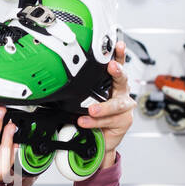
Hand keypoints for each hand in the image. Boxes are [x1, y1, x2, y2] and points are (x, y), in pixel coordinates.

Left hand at [78, 40, 133, 168]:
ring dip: (102, 107)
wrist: (100, 140)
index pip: (117, 65)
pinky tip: (86, 121)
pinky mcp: (124, 121)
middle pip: (123, 80)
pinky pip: (109, 120)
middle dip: (117, 71)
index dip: (119, 54)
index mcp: (113, 84)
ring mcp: (125, 108)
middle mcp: (122, 93)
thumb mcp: (85, 100)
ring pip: (115, 105)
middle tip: (111, 66)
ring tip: (92, 110)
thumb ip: (80, 90)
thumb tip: (59, 80)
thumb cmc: (93, 117)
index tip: (117, 45)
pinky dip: (96, 122)